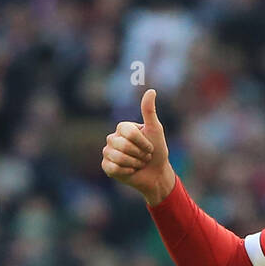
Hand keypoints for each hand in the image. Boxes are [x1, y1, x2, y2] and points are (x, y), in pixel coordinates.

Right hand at [101, 89, 175, 206]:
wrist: (157, 174)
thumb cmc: (157, 152)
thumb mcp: (155, 130)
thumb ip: (150, 111)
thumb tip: (151, 91)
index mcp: (122, 128)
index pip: (128, 132)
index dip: (143, 143)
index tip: (150, 148)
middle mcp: (112, 138)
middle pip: (122, 145)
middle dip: (139, 154)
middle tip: (145, 158)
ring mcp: (108, 152)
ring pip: (118, 157)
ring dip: (135, 164)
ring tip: (139, 164)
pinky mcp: (107, 167)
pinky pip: (113, 168)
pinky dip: (127, 171)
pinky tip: (131, 172)